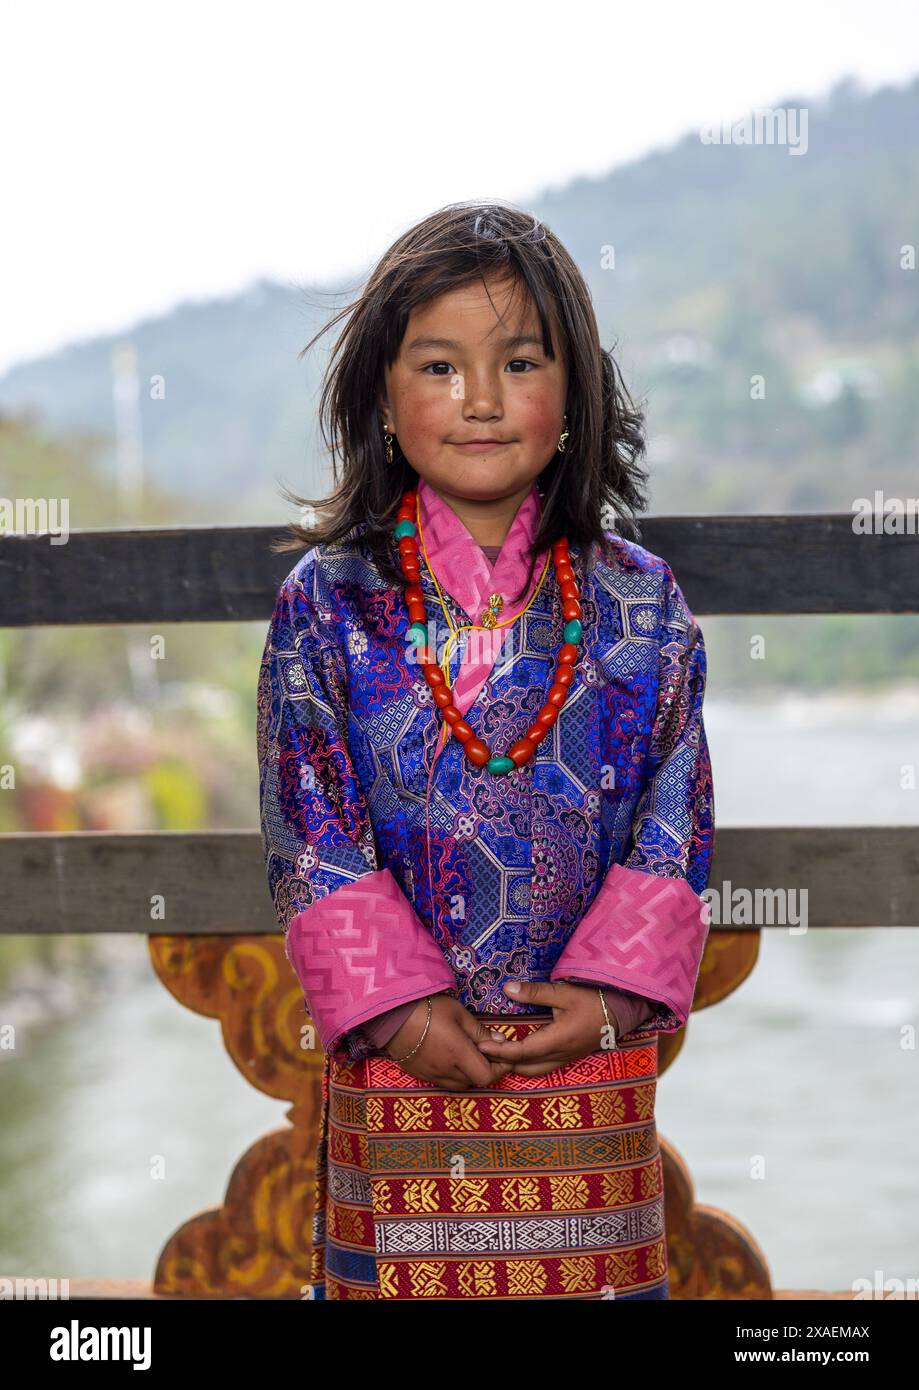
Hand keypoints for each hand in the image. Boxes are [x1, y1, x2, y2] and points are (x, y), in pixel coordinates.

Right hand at [384, 994, 513, 1091]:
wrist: (390, 1014)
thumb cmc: (427, 1008)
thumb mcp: (458, 1013)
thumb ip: (480, 1030)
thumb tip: (500, 1041)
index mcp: (457, 1053)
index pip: (486, 1076)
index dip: (499, 1069)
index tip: (503, 1056)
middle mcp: (445, 1069)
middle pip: (474, 1081)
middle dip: (484, 1069)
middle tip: (486, 1052)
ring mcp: (431, 1074)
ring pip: (458, 1084)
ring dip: (468, 1074)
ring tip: (466, 1055)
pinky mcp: (419, 1075)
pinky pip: (442, 1082)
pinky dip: (452, 1075)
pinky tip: (448, 1057)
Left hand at [476, 980, 617, 1076]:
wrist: (622, 1012)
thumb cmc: (595, 1001)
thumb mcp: (565, 993)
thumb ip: (535, 993)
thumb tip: (508, 989)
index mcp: (558, 1041)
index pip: (522, 1052)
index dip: (499, 1051)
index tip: (481, 1045)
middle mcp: (560, 1055)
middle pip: (525, 1067)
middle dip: (503, 1061)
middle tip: (485, 1047)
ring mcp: (566, 1058)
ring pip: (534, 1070)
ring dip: (515, 1063)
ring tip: (499, 1049)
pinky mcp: (569, 1056)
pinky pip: (543, 1067)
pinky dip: (527, 1063)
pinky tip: (519, 1052)